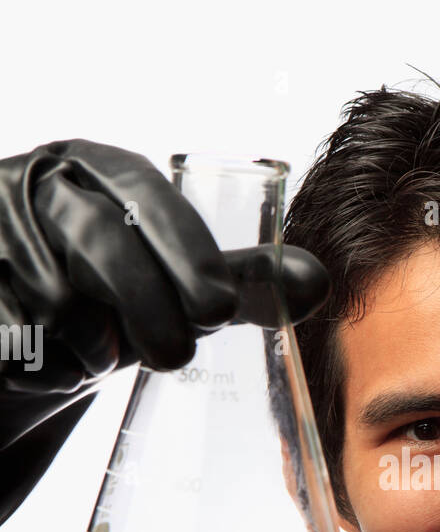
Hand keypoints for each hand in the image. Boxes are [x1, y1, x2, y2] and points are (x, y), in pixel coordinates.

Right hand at [0, 139, 328, 521]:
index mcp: (93, 167)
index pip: (145, 194)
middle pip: (100, 240)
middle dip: (147, 305)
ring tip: (105, 352)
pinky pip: (15, 332)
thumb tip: (317, 283)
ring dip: (92, 344)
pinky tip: (58, 363)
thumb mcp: (171, 285)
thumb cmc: (108, 300)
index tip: (219, 307)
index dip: (186, 250)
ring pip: (55, 296)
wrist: (26, 337)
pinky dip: (48, 364)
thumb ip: (240, 281)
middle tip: (176, 355)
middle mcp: (37, 184)